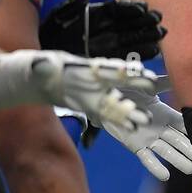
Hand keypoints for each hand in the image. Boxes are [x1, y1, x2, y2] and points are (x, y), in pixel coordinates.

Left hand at [30, 52, 159, 130]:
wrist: (40, 80)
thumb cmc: (41, 68)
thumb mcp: (39, 66)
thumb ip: (42, 66)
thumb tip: (41, 64)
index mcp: (85, 68)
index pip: (105, 67)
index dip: (119, 68)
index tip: (133, 69)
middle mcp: (95, 81)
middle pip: (120, 81)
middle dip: (136, 82)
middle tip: (152, 84)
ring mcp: (96, 94)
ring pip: (117, 103)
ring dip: (131, 111)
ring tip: (145, 119)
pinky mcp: (93, 107)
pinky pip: (109, 116)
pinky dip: (120, 122)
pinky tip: (131, 128)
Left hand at [39, 0, 166, 60]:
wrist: (42, 54)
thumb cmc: (49, 33)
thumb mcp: (57, 15)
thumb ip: (72, 5)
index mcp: (94, 14)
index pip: (116, 10)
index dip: (130, 8)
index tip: (144, 8)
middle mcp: (103, 28)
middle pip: (128, 24)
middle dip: (144, 22)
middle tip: (159, 21)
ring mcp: (106, 43)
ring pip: (131, 38)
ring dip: (147, 36)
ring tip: (161, 34)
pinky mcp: (107, 57)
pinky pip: (127, 54)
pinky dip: (141, 53)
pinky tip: (154, 50)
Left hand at [96, 91, 191, 180]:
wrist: (103, 98)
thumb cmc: (126, 88)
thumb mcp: (148, 84)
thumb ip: (165, 82)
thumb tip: (184, 74)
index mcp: (166, 114)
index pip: (184, 125)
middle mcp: (160, 128)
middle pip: (179, 141)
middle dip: (191, 149)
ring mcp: (148, 138)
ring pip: (167, 151)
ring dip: (178, 160)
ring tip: (191, 170)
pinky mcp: (135, 146)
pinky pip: (146, 158)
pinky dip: (155, 167)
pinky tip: (165, 176)